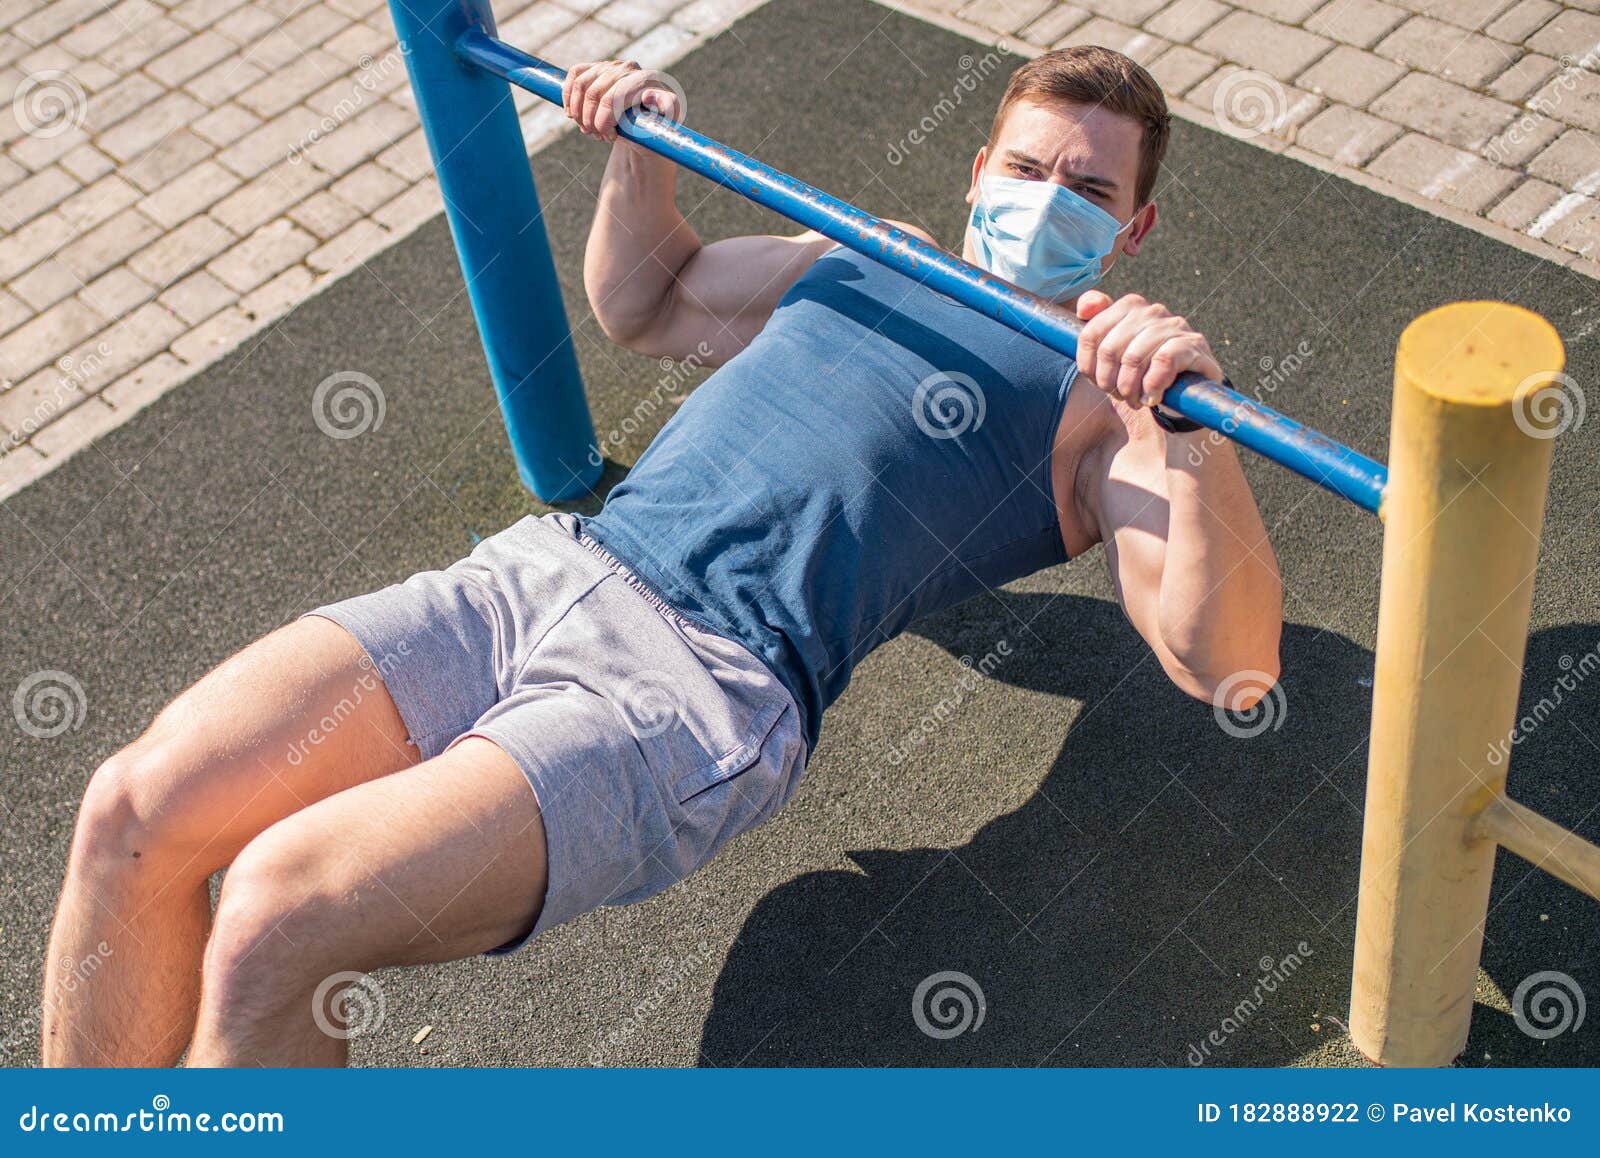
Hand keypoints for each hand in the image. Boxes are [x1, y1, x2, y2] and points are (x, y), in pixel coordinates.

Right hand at [560, 60, 682, 141]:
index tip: (609, 137)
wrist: (646, 124)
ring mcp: (610, 65)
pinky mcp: (596, 67)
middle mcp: (628, 68)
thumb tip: (648, 95)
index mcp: (646, 79)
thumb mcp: (668, 123)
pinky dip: (568, 96)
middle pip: (594, 94)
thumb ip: (668, 108)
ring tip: (588, 130)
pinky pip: (574, 75)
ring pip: (581, 86)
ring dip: (578, 113)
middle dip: (590, 121)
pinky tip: (572, 114)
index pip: (613, 98)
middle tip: (598, 137)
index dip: (603, 121)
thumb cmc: (657, 126)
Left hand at [1074, 290, 1222, 408]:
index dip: (1089, 366)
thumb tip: (1083, 310)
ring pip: (1133, 357)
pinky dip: (1153, 386)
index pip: (1090, 334)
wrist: (1183, 398)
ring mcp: (1175, 326)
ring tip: (1136, 401)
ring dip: (1130, 389)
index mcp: (1129, 307)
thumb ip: (1094, 330)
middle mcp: (1152, 311)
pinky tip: (1153, 398)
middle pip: (1109, 349)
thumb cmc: (1142, 376)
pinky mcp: (1194, 345)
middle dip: (1109, 382)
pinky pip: (1163, 361)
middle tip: (1120, 396)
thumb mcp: (1111, 357)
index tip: (1099, 383)